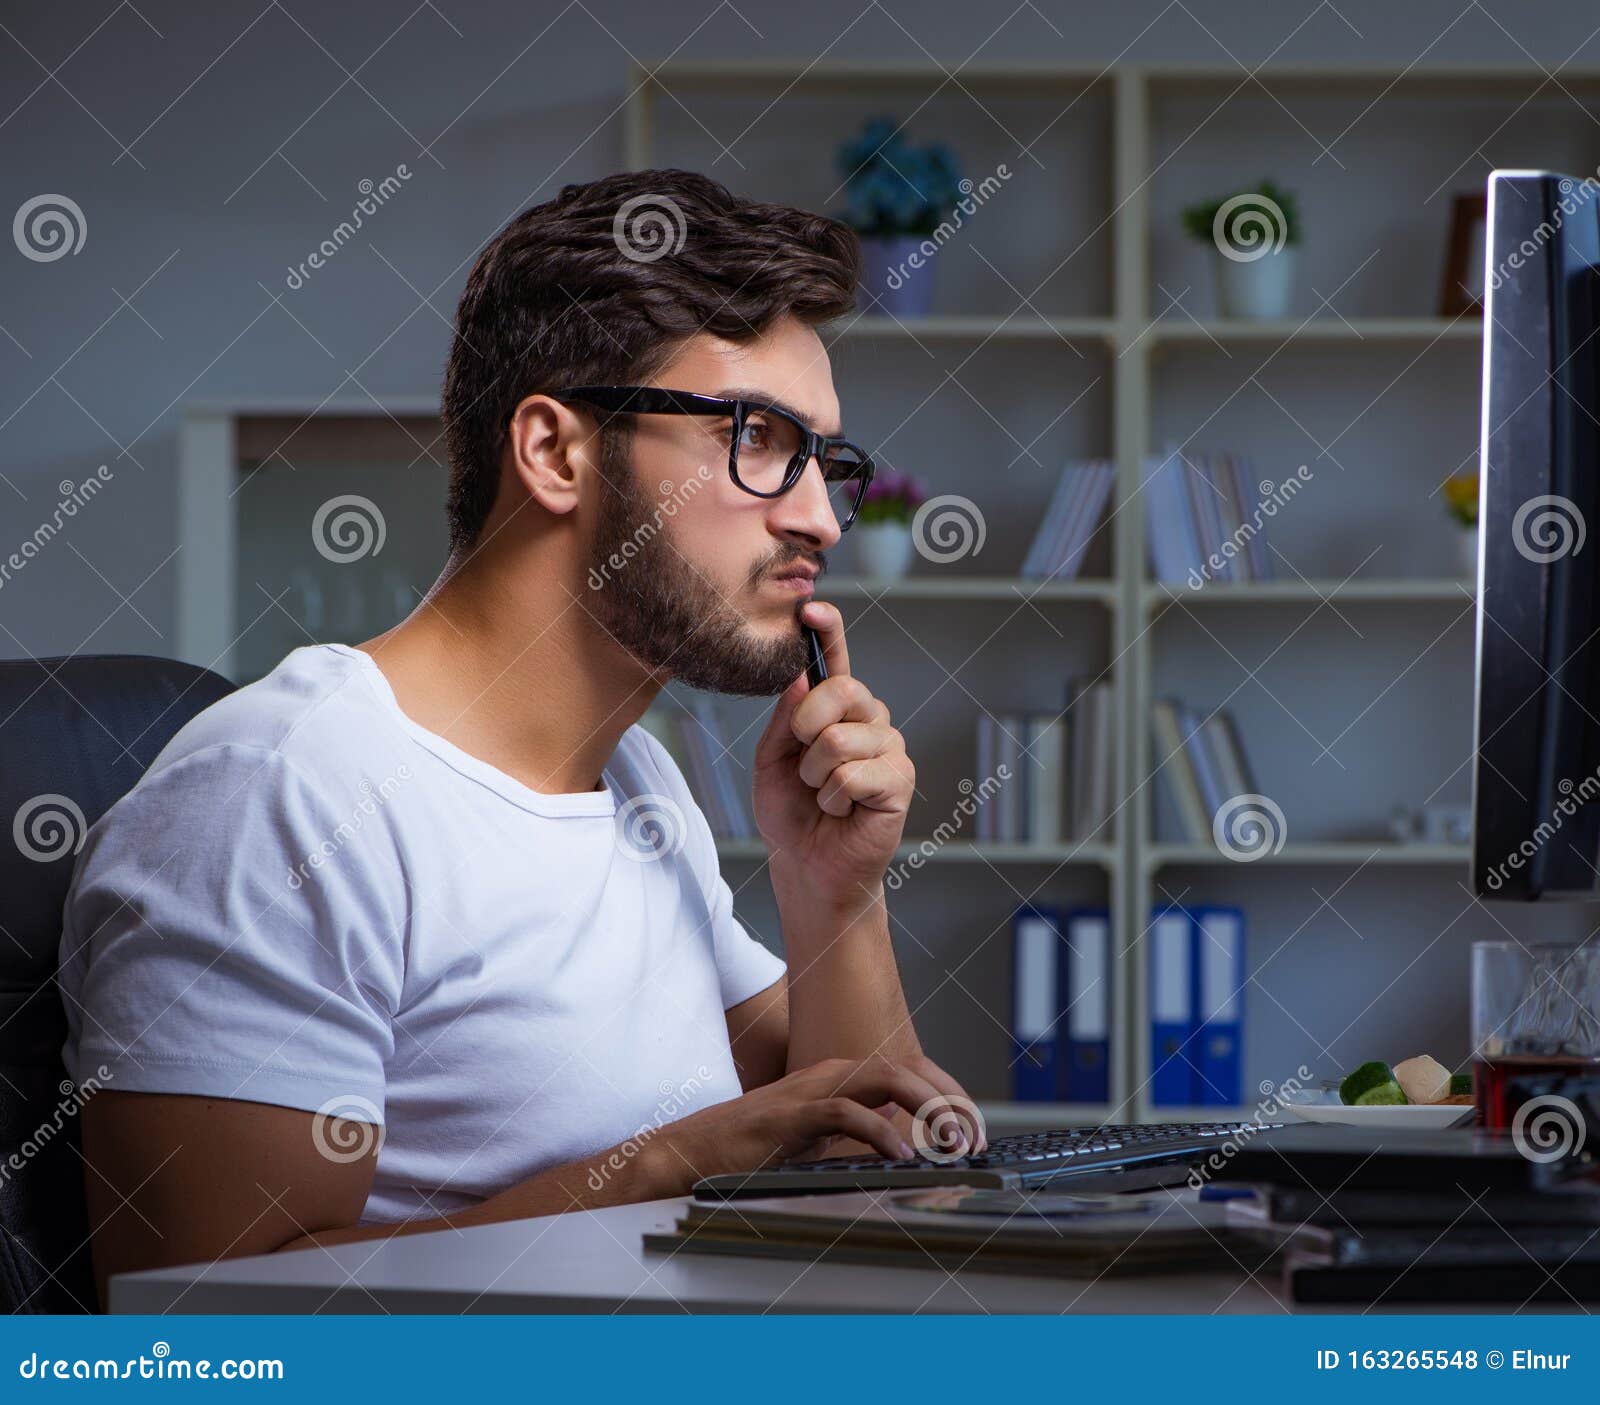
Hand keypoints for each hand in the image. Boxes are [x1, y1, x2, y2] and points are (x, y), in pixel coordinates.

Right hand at [650, 1054, 985, 1188]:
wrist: (692, 1151)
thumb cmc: (752, 1149)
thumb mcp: (819, 1140)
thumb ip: (856, 1134)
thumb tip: (906, 1146)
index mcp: (841, 1077)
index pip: (910, 1072)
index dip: (948, 1097)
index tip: (973, 1131)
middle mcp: (832, 1073)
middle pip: (908, 1068)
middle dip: (949, 1101)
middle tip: (974, 1140)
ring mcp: (812, 1090)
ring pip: (886, 1078)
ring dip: (927, 1109)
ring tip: (951, 1145)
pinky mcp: (791, 1114)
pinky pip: (845, 1112)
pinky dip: (879, 1131)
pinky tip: (900, 1156)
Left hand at [751, 600, 914, 904]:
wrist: (806, 865)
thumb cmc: (791, 812)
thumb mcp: (770, 758)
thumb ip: (785, 717)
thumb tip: (803, 675)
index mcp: (836, 708)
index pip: (836, 660)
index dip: (828, 631)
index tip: (811, 608)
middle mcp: (868, 719)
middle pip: (842, 690)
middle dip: (807, 727)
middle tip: (803, 762)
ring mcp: (888, 747)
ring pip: (839, 739)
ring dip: (814, 775)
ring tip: (823, 794)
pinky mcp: (900, 780)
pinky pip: (853, 773)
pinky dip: (833, 797)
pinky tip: (842, 810)